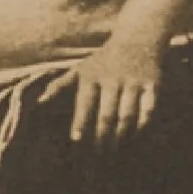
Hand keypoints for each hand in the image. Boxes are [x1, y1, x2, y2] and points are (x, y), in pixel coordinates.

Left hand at [39, 37, 164, 144]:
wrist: (137, 38)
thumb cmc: (104, 60)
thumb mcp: (81, 68)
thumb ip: (61, 85)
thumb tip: (40, 101)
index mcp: (92, 75)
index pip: (84, 102)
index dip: (80, 122)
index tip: (76, 140)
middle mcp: (112, 79)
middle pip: (107, 114)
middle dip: (102, 137)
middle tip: (99, 155)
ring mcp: (133, 82)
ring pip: (127, 115)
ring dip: (121, 135)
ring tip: (115, 150)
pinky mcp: (152, 85)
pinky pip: (148, 110)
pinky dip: (141, 126)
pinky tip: (134, 137)